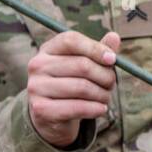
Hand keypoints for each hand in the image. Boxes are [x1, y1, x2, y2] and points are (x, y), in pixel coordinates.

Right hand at [27, 31, 119, 147]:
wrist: (50, 115)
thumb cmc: (70, 84)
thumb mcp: (83, 65)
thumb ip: (97, 51)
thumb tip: (114, 36)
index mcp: (48, 49)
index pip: (71, 40)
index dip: (96, 48)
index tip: (112, 59)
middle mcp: (38, 65)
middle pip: (82, 65)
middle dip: (105, 76)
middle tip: (112, 84)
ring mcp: (37, 87)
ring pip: (82, 87)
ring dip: (102, 94)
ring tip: (106, 97)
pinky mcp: (41, 109)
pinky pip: (77, 107)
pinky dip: (95, 109)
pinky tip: (101, 109)